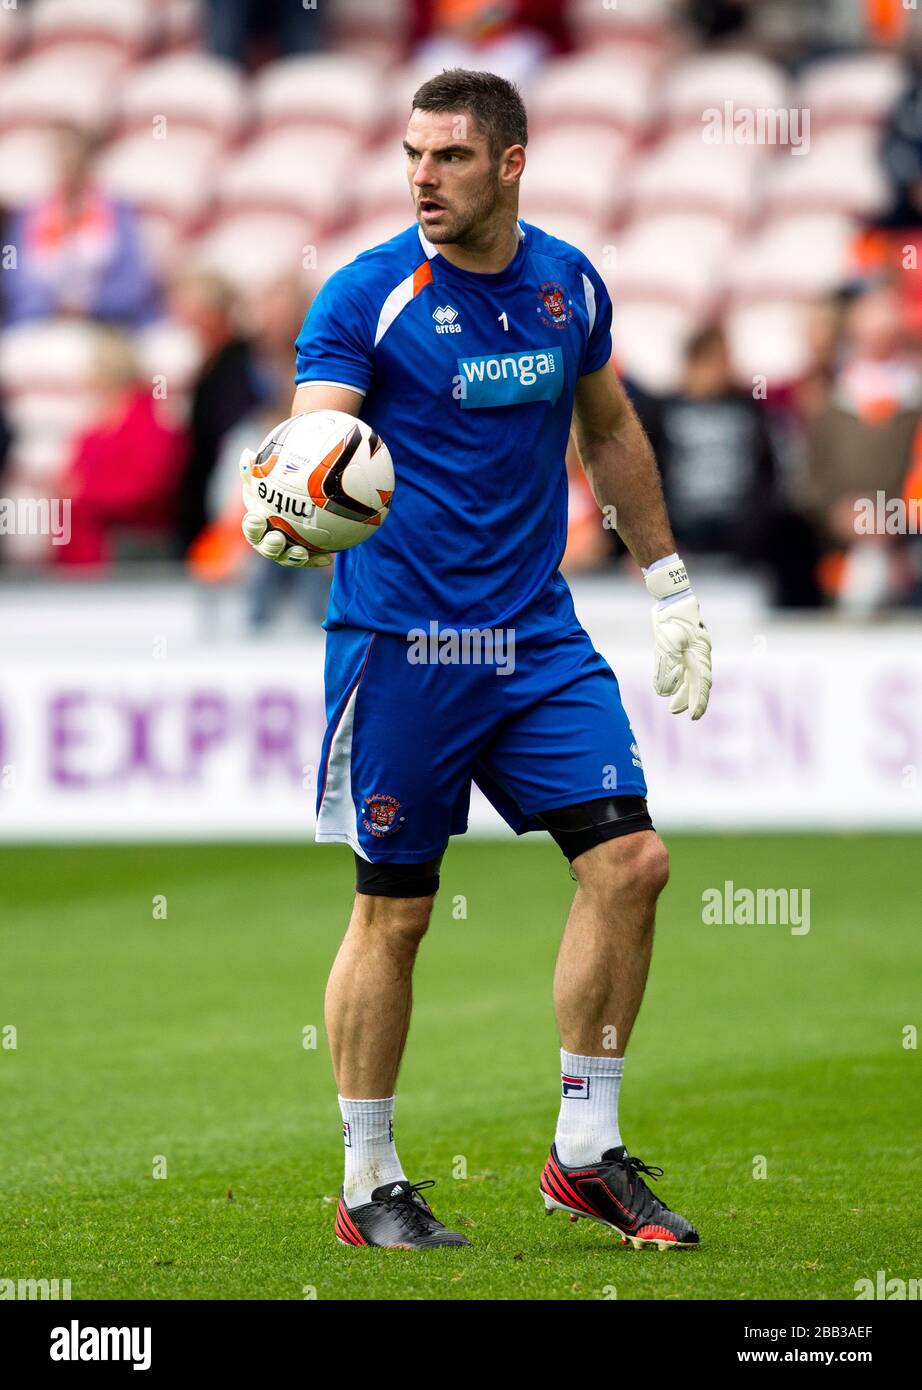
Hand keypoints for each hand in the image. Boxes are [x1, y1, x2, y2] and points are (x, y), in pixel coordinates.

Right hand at [239, 447, 331, 568]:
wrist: (302, 500)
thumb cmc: (280, 486)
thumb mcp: (269, 475)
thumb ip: (256, 468)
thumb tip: (247, 454)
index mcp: (257, 522)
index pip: (251, 526)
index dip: (252, 525)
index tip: (256, 518)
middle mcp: (268, 539)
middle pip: (266, 546)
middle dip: (269, 545)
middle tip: (277, 538)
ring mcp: (285, 550)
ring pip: (286, 557)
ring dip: (292, 556)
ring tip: (301, 552)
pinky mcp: (303, 556)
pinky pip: (310, 560)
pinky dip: (317, 560)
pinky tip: (329, 558)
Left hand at [643, 555, 711, 719]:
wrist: (671, 596)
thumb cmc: (672, 618)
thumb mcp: (667, 642)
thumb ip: (666, 667)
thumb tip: (663, 691)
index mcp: (700, 653)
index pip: (701, 683)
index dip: (698, 701)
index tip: (694, 716)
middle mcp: (698, 654)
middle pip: (697, 682)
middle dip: (689, 699)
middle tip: (677, 712)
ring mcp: (690, 650)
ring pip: (689, 677)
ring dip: (682, 692)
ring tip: (673, 707)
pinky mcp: (680, 646)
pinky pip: (680, 668)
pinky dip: (675, 680)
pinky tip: (667, 689)